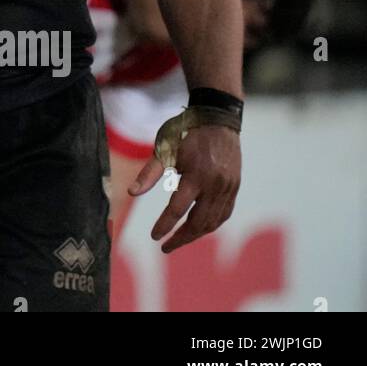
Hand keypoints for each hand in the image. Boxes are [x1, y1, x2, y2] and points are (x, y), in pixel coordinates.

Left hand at [131, 124, 239, 251]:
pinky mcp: (235, 187)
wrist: (216, 118)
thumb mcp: (163, 148)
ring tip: (179, 240)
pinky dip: (211, 224)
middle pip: (199, 222)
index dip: (165, 225)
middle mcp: (216, 185)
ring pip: (214, 221)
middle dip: (181, 237)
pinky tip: (199, 228)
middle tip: (165, 247)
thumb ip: (148, 173)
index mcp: (196, 175)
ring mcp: (228, 188)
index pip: (178, 209)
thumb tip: (131, 193)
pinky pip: (224, 213)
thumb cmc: (185, 131)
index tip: (154, 236)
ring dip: (196, 234)